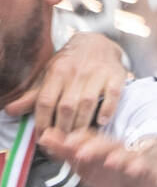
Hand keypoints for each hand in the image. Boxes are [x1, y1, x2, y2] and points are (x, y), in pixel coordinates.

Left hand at [5, 32, 124, 133]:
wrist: (97, 40)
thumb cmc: (69, 63)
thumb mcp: (49, 74)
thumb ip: (32, 95)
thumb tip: (10, 111)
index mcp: (56, 71)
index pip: (45, 101)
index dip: (42, 123)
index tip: (42, 140)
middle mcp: (76, 72)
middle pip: (66, 107)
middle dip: (62, 130)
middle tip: (61, 145)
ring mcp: (96, 73)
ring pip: (87, 103)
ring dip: (81, 125)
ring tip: (77, 140)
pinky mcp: (115, 75)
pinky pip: (113, 94)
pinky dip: (107, 109)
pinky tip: (102, 121)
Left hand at [39, 127, 156, 186]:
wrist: (142, 177)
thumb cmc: (108, 166)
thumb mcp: (85, 161)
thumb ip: (64, 151)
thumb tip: (43, 136)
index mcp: (99, 146)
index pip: (88, 138)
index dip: (77, 140)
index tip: (65, 142)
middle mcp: (114, 149)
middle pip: (105, 145)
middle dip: (93, 149)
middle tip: (80, 154)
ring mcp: (130, 159)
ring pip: (124, 156)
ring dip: (118, 158)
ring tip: (110, 161)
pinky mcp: (144, 171)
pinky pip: (143, 169)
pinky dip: (139, 168)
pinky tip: (135, 169)